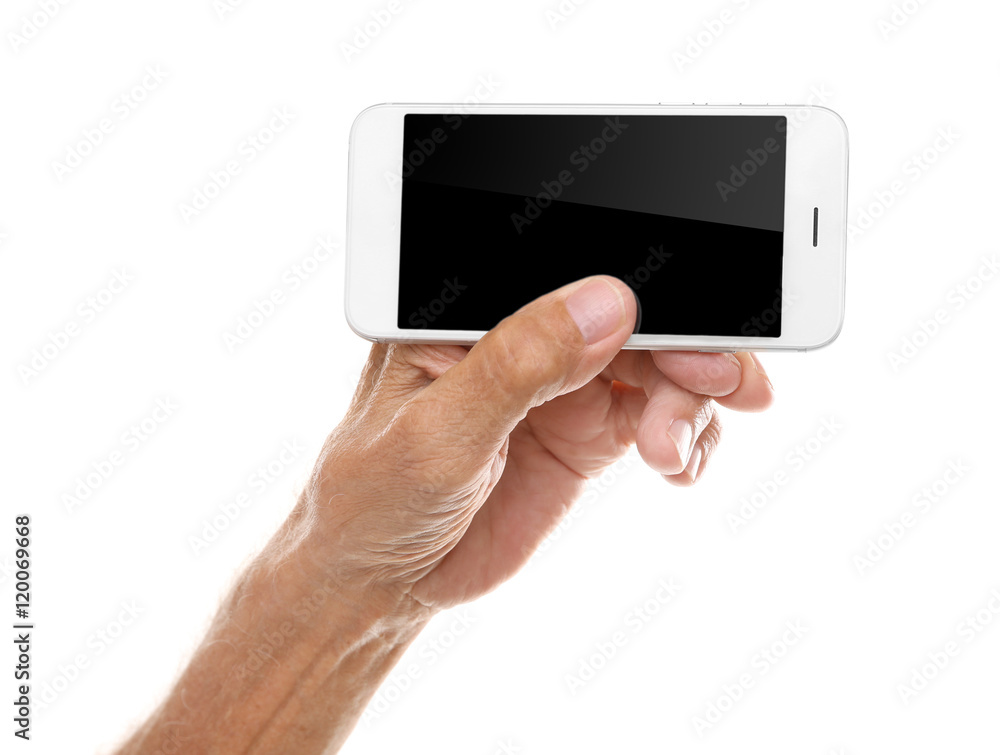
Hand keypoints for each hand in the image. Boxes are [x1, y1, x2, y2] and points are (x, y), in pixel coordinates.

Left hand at [291, 276, 773, 614]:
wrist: (384, 577)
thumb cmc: (376, 494)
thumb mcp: (437, 433)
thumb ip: (518, 367)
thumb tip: (607, 302)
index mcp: (476, 310)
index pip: (572, 276)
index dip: (649, 290)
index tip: (706, 327)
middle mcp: (530, 335)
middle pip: (636, 314)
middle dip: (694, 344)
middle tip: (732, 386)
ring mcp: (565, 382)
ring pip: (662, 362)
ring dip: (693, 399)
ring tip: (672, 454)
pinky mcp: (589, 431)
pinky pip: (663, 415)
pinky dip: (689, 436)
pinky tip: (676, 467)